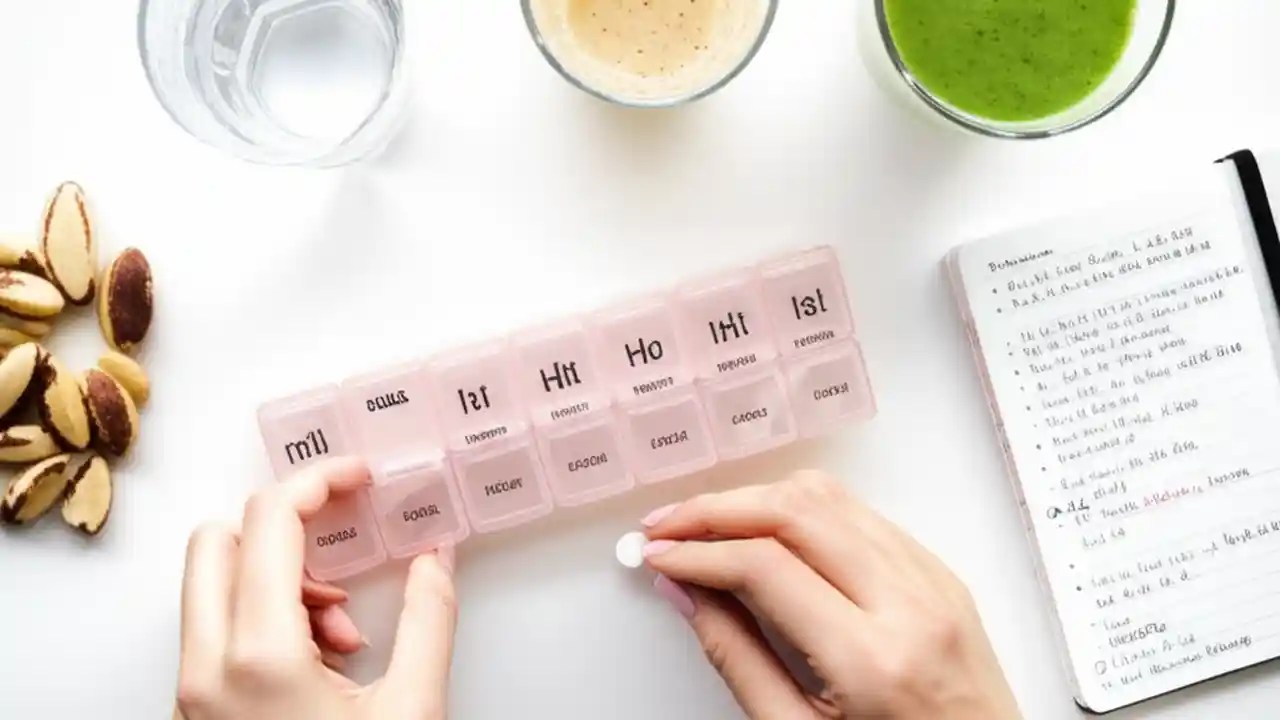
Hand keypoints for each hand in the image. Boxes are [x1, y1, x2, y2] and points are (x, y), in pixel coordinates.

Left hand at [175, 457, 456, 719]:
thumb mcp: (412, 709)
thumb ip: (429, 620)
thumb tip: (435, 559)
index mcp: (260, 658)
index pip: (267, 521)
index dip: (319, 481)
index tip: (355, 478)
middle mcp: (206, 672)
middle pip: (216, 542)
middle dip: (282, 528)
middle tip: (336, 540)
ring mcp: (190, 696)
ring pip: (211, 591)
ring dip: (278, 585)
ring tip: (341, 634)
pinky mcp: (193, 714)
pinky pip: (213, 638)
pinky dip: (264, 625)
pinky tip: (319, 664)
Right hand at [641, 471, 1019, 719]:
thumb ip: (738, 658)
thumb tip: (687, 593)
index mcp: (871, 659)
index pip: (765, 566)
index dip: (698, 552)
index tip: (658, 555)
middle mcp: (909, 604)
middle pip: (795, 512)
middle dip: (717, 509)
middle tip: (667, 526)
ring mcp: (932, 581)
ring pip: (829, 498)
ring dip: (757, 499)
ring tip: (707, 522)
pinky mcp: (939, 574)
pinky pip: (862, 515)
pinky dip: (804, 510)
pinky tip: (768, 529)